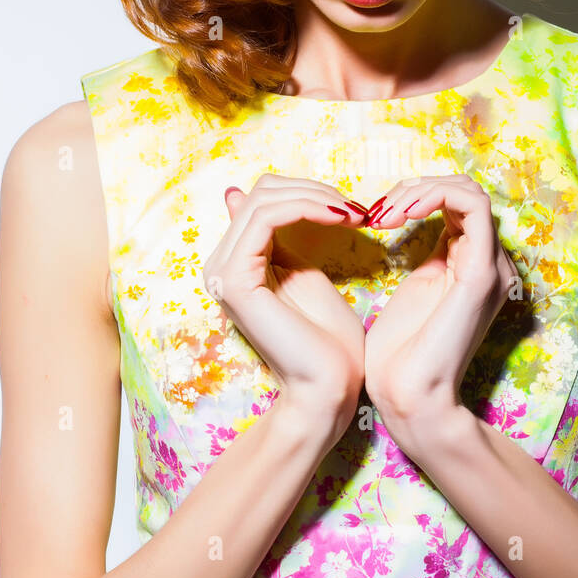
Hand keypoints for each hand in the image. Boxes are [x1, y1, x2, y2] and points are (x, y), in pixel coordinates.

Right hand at [203, 175, 368, 436]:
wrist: (330, 387)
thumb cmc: (327, 340)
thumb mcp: (303, 272)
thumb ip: (280, 236)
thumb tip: (240, 193)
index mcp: (236, 263)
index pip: (263, 198)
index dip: (309, 192)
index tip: (353, 208)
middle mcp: (221, 265)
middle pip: (261, 192)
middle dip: (315, 190)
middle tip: (357, 209)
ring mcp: (223, 273)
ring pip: (264, 199)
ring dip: (316, 197)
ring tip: (354, 214)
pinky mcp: (235, 281)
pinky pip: (265, 219)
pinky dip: (307, 208)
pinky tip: (340, 219)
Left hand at [363, 174, 519, 444]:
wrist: (408, 395)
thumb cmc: (399, 354)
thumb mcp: (411, 289)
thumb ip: (425, 255)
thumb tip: (408, 219)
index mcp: (470, 264)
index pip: (455, 202)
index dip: (414, 195)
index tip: (374, 215)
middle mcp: (488, 262)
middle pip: (464, 191)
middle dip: (415, 188)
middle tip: (377, 211)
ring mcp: (490, 267)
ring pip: (469, 192)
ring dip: (421, 190)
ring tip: (385, 213)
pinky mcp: (482, 273)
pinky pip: (472, 207)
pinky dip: (434, 198)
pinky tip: (400, 217)